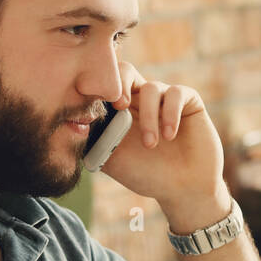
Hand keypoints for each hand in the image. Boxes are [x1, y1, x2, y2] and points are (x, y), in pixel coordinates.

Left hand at [98, 62, 226, 217]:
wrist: (184, 188)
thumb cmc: (149, 175)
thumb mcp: (114, 161)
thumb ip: (95, 141)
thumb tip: (73, 126)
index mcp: (121, 112)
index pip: (106, 87)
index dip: (100, 92)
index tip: (98, 110)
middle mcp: (141, 101)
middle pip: (126, 72)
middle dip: (120, 84)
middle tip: (121, 106)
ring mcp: (164, 99)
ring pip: (151, 89)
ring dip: (148, 118)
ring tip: (151, 144)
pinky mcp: (187, 100)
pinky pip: (176, 93)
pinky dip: (170, 114)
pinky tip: (169, 136)